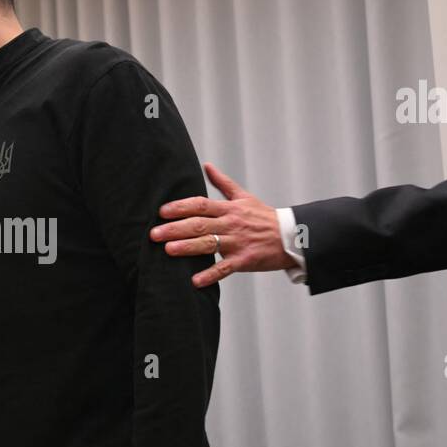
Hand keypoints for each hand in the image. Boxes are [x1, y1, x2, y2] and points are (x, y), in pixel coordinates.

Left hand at [151, 163, 294, 286]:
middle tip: (154, 234)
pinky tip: (195, 281)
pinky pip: (225, 268)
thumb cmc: (264, 217)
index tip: (161, 211)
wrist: (292, 236)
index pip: (200, 204)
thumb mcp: (244, 197)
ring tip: (168, 250)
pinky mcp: (245, 260)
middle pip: (199, 224)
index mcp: (229, 208)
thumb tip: (207, 165)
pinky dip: (210, 275)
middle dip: (175, 228)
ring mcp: (238, 242)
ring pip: (209, 244)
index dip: (180, 207)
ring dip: (187, 248)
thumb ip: (223, 183)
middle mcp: (231, 224)